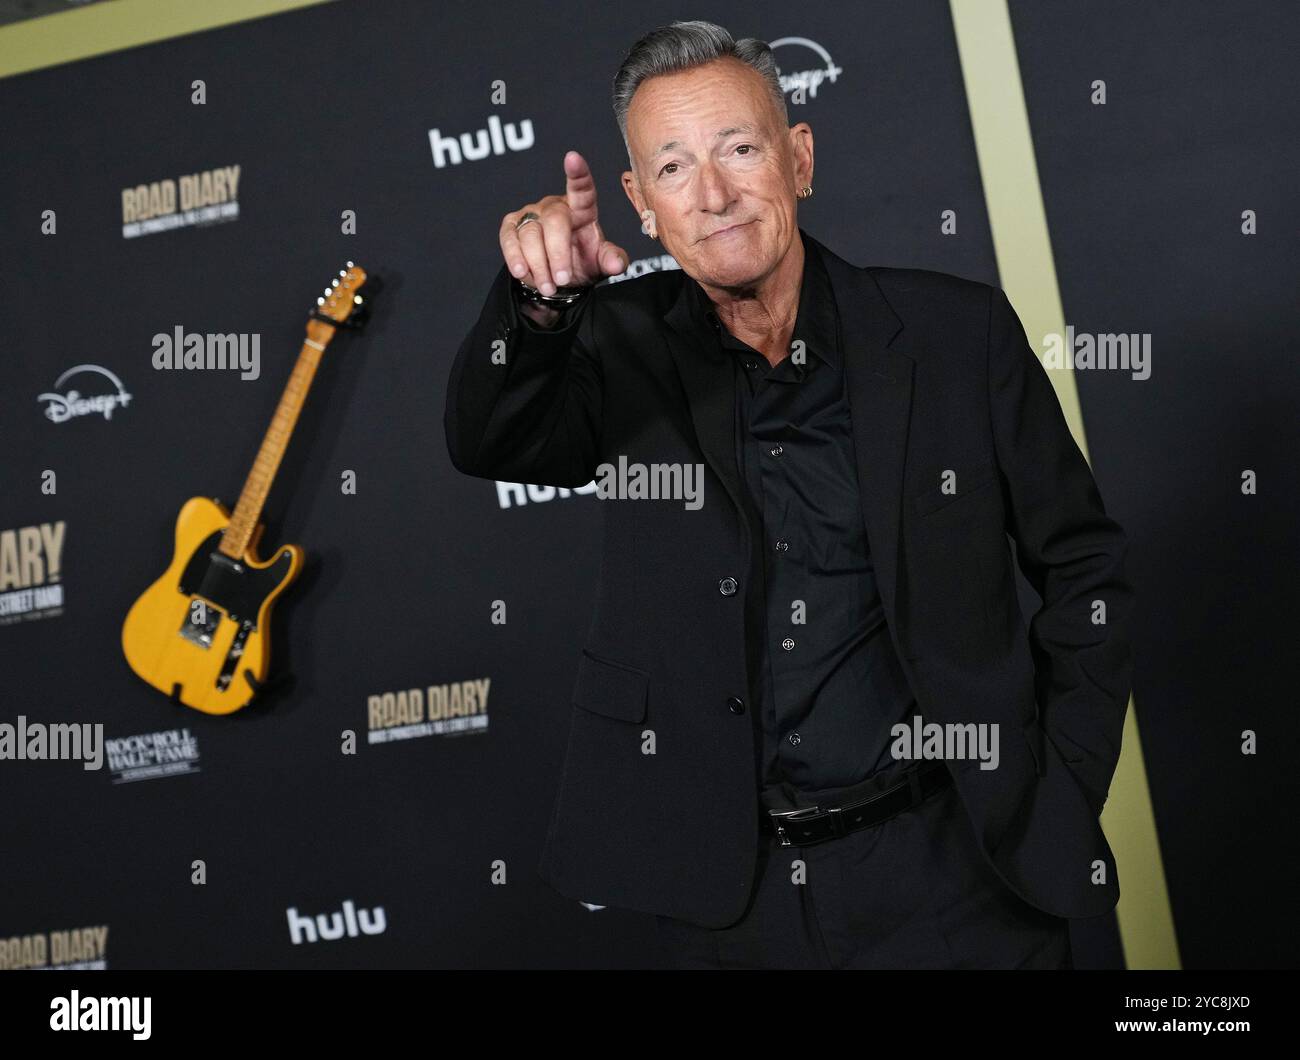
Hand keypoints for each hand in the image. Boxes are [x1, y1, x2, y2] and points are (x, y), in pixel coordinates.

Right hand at [499, 150, 629, 295]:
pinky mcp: (512, 226)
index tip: (572, 158)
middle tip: (562, 279)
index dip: (577, 173)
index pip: (581, 187)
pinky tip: (522, 272)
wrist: (557, 278)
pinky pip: (510, 239)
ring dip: (539, 264)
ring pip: (531, 234)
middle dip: (557, 254)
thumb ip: (612, 260)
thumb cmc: (582, 261)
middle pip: (554, 221)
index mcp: (582, 208)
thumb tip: (616, 264)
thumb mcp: (601, 263)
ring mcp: (532, 214)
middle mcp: (555, 205)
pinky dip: (515, 257)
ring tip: (549, 287)